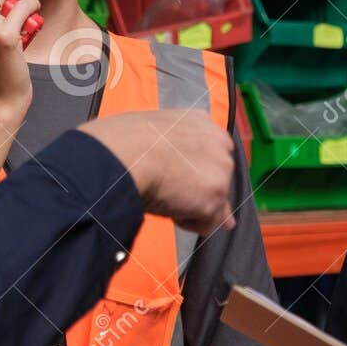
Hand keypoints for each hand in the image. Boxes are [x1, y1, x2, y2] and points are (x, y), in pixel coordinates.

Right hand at [79, 108, 233, 235]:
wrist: (126, 154)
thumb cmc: (124, 143)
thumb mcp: (153, 136)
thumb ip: (175, 151)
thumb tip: (184, 174)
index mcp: (201, 122)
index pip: (210, 154)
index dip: (195, 173)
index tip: (179, 181)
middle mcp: (219, 142)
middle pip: (217, 179)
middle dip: (196, 191)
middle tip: (165, 187)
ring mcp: (222, 168)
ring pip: (212, 203)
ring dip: (189, 206)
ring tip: (161, 193)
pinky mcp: (217, 193)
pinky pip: (206, 223)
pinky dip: (187, 223)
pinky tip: (166, 205)